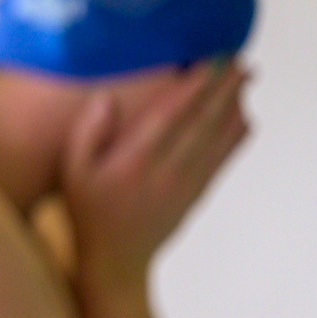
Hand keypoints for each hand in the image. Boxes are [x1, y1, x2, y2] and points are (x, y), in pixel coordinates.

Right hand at [61, 62, 249, 285]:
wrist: (116, 260)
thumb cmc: (88, 211)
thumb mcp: (71, 172)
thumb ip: (87, 132)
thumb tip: (108, 96)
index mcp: (133, 162)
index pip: (169, 115)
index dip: (191, 86)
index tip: (206, 59)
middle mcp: (166, 170)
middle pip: (202, 121)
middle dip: (222, 87)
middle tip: (236, 57)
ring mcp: (186, 183)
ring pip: (218, 138)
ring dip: (234, 105)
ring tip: (245, 76)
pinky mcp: (197, 192)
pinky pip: (222, 158)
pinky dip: (236, 134)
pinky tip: (243, 115)